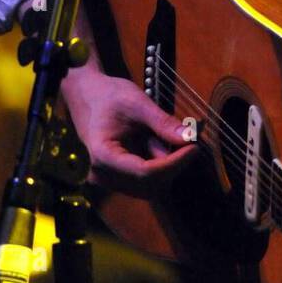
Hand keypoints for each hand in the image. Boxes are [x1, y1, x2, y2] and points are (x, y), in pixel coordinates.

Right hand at [60, 68, 199, 197]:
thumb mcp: (137, 103)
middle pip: (149, 185)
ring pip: (149, 187)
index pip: (145, 173)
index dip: (174, 163)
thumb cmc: (108, 96)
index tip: (194, 147)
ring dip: (167, 166)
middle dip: (173, 165)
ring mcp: (108, 179)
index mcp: (102, 156)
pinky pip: (143, 181)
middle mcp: (102, 175)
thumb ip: (162, 122)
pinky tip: (159, 143)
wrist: (87, 95)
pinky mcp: (116, 178)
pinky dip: (159, 165)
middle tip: (190, 141)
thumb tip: (190, 138)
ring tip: (169, 138)